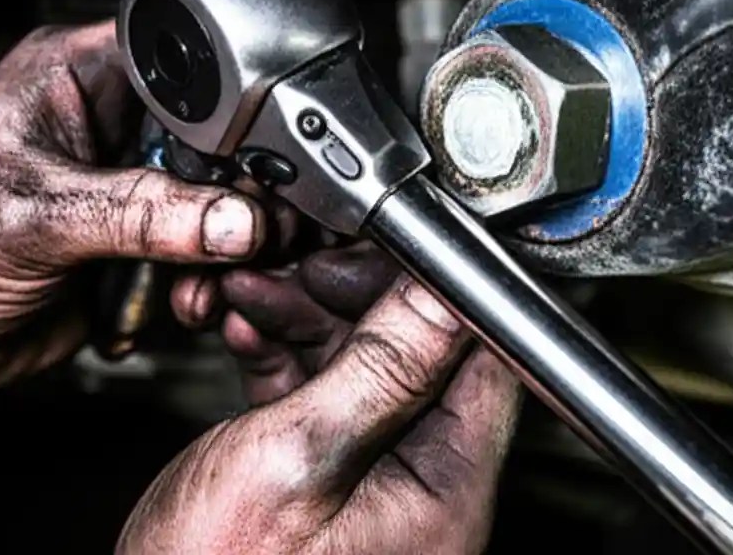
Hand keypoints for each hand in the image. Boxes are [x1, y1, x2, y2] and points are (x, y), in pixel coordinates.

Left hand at [0, 22, 266, 504]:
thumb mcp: (36, 213)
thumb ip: (143, 213)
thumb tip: (238, 219)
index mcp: (82, 74)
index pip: (192, 68)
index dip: (238, 108)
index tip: (269, 159)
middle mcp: (113, 125)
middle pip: (219, 143)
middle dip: (242, 197)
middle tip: (254, 235)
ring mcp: (127, 189)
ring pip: (220, 208)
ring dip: (227, 254)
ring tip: (202, 286)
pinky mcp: (133, 248)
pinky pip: (200, 260)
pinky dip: (206, 288)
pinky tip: (183, 304)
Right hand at [119, 243, 521, 553]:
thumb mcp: (299, 459)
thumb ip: (378, 368)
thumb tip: (440, 287)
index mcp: (447, 487)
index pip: (484, 355)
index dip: (439, 287)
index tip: (386, 246)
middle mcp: (423, 486)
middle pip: (419, 352)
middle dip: (357, 295)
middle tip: (305, 267)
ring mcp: (371, 482)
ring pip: (363, 365)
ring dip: (309, 316)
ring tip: (256, 289)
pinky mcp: (319, 481)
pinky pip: (319, 397)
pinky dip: (284, 356)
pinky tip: (248, 329)